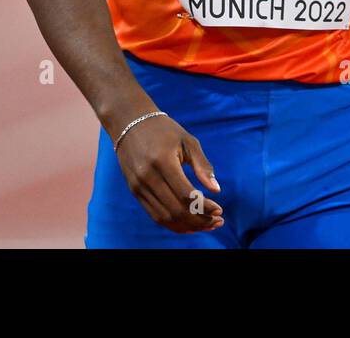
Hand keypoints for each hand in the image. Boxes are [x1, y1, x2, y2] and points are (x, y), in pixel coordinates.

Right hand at [114, 115, 224, 233]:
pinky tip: (188, 224)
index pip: (186, 195)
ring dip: (188, 226)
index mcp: (163, 162)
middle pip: (175, 210)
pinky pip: (154, 215)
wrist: (130, 123)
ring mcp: (138, 186)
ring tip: (206, 225)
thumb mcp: (188, 141)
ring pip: (165, 217)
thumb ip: (203, 165)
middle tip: (217, 221)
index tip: (220, 210)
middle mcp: (147, 177)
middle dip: (199, 220)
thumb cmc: (164, 130)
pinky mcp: (134, 191)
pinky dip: (172, 224)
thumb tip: (216, 190)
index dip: (204, 207)